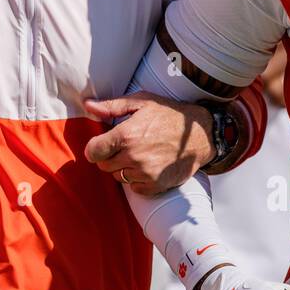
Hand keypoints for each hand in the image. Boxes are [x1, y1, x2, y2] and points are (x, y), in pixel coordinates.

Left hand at [83, 92, 212, 195]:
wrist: (201, 134)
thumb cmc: (169, 114)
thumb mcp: (141, 102)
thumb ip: (111, 106)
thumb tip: (88, 106)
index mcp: (126, 135)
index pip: (93, 152)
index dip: (94, 148)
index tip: (101, 145)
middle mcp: (133, 156)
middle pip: (104, 166)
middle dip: (110, 157)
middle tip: (125, 146)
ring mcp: (145, 173)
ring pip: (118, 177)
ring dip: (124, 168)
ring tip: (139, 154)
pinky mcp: (155, 185)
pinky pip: (134, 188)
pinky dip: (138, 180)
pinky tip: (148, 166)